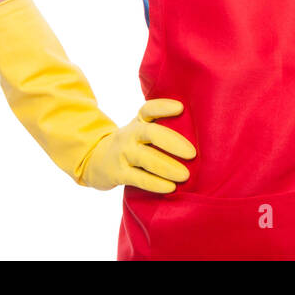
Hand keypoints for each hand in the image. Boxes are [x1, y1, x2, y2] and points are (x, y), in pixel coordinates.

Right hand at [79, 98, 196, 192]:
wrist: (95, 160)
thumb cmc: (131, 143)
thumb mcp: (140, 129)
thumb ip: (161, 126)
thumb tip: (199, 130)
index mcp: (138, 122)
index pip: (149, 109)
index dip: (163, 107)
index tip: (181, 107)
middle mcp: (129, 135)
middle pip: (151, 133)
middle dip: (173, 142)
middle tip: (192, 153)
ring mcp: (122, 154)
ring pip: (146, 159)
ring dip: (167, 167)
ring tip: (185, 175)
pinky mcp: (118, 173)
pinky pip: (139, 178)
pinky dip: (155, 183)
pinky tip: (170, 187)